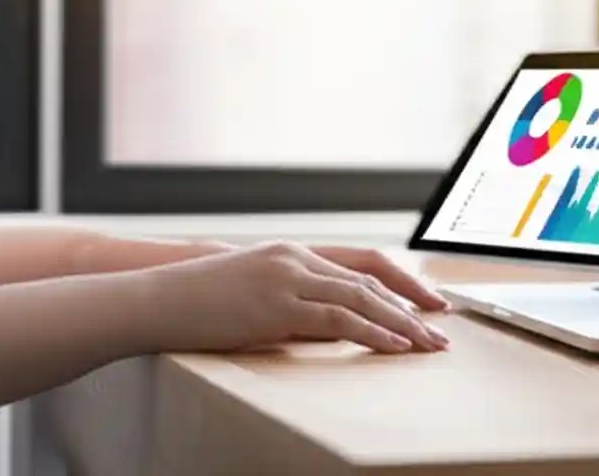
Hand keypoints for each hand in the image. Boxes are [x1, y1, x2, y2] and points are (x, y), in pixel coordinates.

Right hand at [143, 243, 449, 353]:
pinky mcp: (277, 304)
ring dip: (401, 323)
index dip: (402, 283)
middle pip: (372, 280)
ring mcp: (288, 278)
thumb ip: (299, 305)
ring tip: (429, 343)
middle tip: (442, 328)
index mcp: (296, 253)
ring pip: (362, 298)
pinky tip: (393, 346)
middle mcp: (298, 258)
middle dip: (412, 305)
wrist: (156, 296)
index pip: (365, 264)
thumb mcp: (257, 294)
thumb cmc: (201, 302)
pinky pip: (338, 319)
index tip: (430, 302)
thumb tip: (337, 329)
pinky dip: (372, 332)